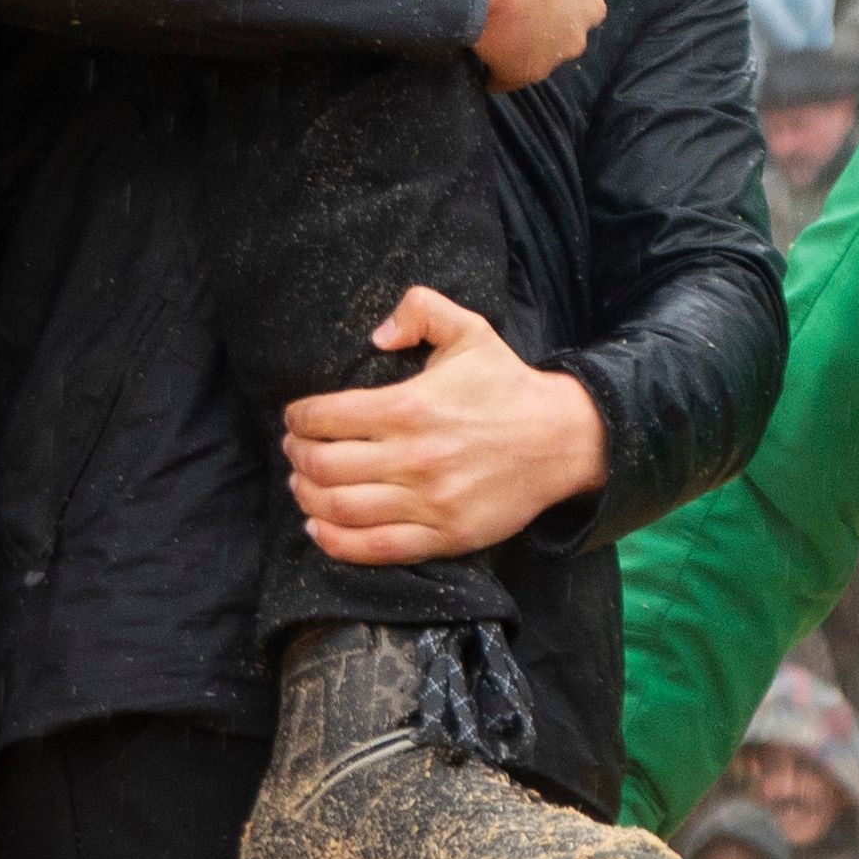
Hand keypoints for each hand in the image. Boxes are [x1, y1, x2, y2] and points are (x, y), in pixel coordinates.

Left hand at [281, 286, 606, 566]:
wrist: (563, 439)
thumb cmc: (508, 385)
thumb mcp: (470, 330)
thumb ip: (420, 310)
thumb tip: (376, 336)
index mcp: (411, 406)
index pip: (327, 417)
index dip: (299, 417)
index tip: (296, 417)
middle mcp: (413, 457)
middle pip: (323, 466)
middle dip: (297, 456)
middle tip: (295, 450)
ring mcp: (428, 501)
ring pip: (340, 509)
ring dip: (307, 497)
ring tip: (302, 485)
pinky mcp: (443, 535)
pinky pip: (374, 548)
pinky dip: (335, 542)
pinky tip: (319, 528)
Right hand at [477, 0, 607, 93]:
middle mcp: (590, 6)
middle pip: (573, 17)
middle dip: (550, 17)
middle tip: (514, 11)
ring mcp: (566, 40)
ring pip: (550, 48)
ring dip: (527, 46)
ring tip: (494, 39)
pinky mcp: (536, 66)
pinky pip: (514, 75)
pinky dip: (498, 73)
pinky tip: (481, 66)